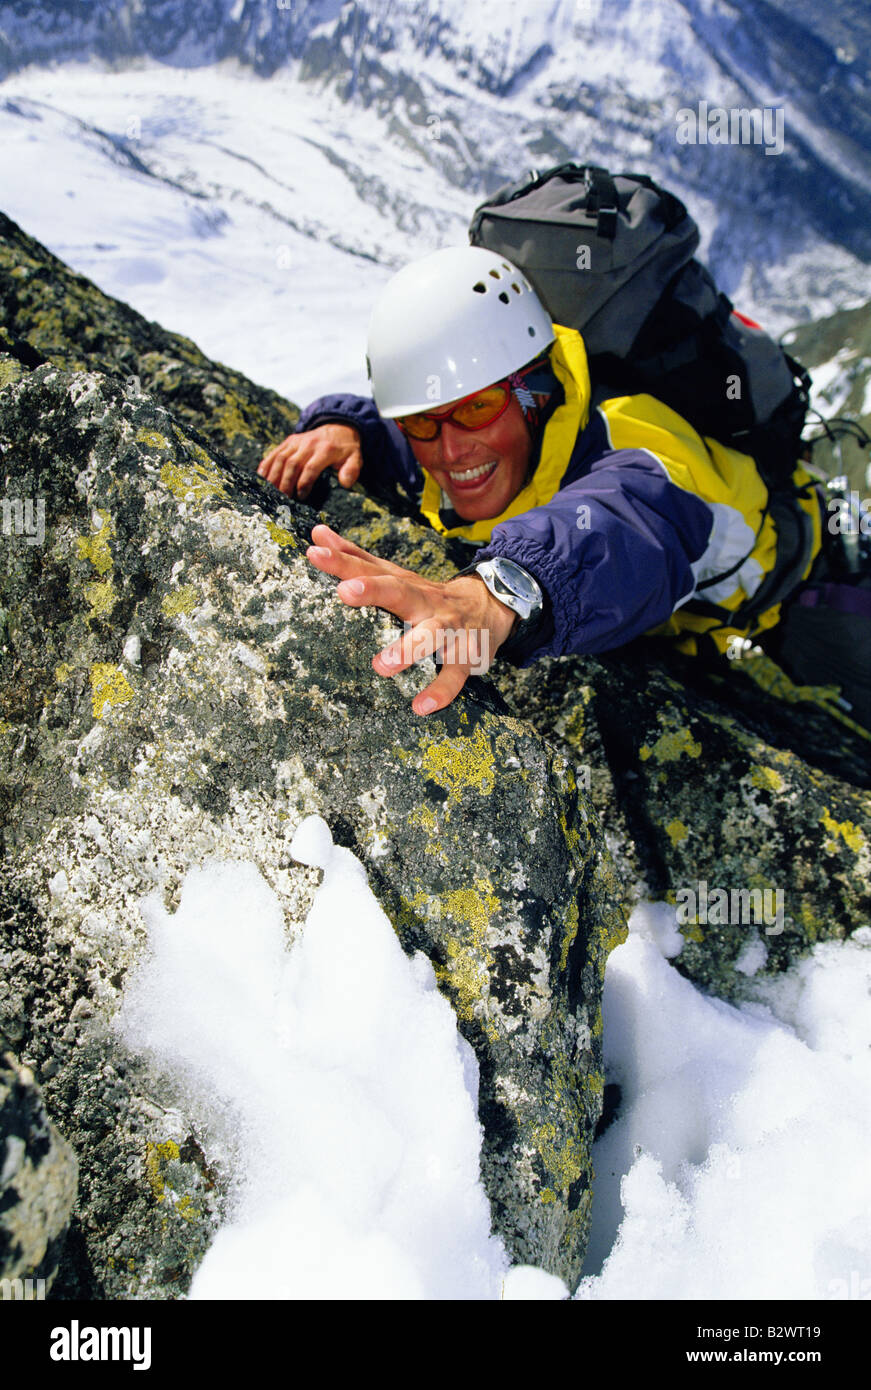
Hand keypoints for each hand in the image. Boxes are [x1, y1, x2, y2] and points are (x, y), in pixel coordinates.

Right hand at [257, 423, 361, 498]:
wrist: (337, 428)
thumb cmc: (345, 450)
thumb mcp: (355, 459)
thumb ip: (352, 471)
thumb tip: (346, 483)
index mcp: (325, 450)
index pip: (311, 467)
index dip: (304, 483)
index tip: (301, 497)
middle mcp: (308, 444)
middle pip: (292, 464)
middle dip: (285, 483)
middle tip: (282, 500)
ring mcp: (296, 441)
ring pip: (280, 458)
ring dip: (274, 476)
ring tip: (270, 493)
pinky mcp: (288, 441)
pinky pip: (274, 453)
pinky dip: (266, 466)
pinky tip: (261, 479)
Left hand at [305, 523, 516, 713]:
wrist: (491, 605)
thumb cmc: (428, 596)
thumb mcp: (395, 575)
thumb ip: (356, 557)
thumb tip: (318, 533)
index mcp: (404, 584)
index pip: (369, 568)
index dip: (342, 561)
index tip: (315, 552)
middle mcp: (425, 602)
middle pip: (400, 592)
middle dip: (374, 590)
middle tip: (345, 591)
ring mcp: (448, 629)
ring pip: (432, 635)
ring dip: (409, 648)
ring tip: (383, 666)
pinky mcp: (465, 657)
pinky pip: (454, 676)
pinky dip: (441, 691)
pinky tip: (421, 706)